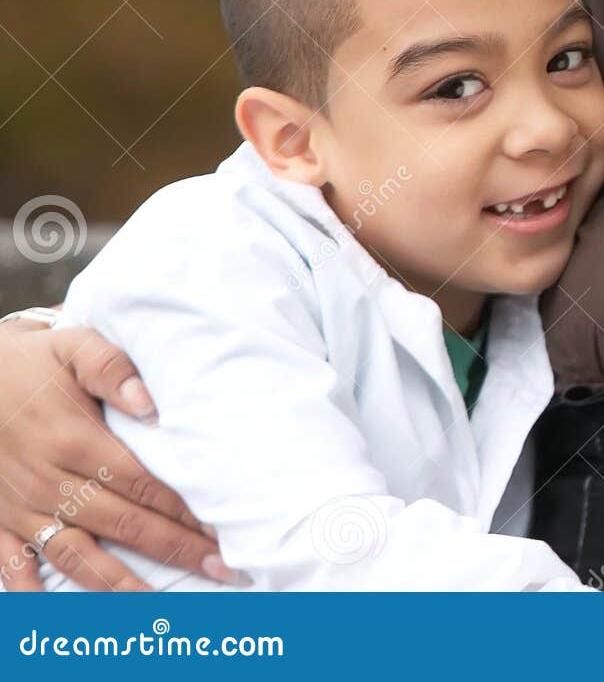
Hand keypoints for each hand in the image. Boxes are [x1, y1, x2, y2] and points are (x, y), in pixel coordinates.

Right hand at [0, 321, 229, 589]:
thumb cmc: (30, 363)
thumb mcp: (72, 347)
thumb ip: (113, 368)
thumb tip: (149, 402)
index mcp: (77, 442)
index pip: (144, 485)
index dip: (185, 510)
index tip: (224, 530)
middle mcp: (50, 482)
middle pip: (124, 525)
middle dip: (176, 550)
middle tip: (224, 570)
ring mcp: (21, 506)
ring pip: (76, 556)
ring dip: (120, 585)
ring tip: (160, 606)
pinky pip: (13, 563)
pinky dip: (32, 591)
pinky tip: (57, 615)